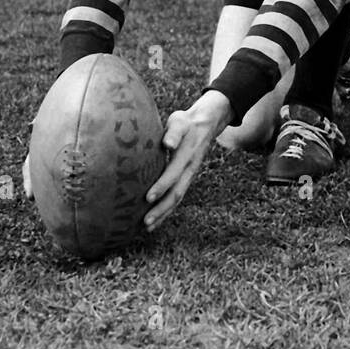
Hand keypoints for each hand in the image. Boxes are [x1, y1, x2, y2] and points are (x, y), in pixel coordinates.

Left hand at [144, 91, 232, 231]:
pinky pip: (177, 197)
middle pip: (176, 193)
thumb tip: (168, 144)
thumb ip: (173, 132)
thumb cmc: (185, 122)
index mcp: (186, 155)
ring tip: (148, 227)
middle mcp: (189, 169)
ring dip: (163, 214)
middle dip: (161, 209)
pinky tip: (155, 220)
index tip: (147, 198)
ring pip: (177, 199)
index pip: (173, 174)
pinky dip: (166, 210)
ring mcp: (189, 176)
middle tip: (145, 222)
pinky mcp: (185, 179)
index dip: (161, 186)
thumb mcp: (179, 121)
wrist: (204, 124)